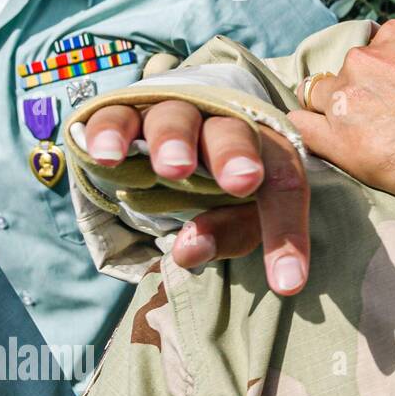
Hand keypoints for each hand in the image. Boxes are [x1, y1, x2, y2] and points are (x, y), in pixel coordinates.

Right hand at [83, 101, 309, 294]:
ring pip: (177, 118)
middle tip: (243, 181)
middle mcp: (223, 122)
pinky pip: (117, 117)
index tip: (287, 281)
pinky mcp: (125, 113)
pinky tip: (107, 155)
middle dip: (237, 156)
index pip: (284, 183)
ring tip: (173, 170)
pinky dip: (111, 133)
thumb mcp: (238, 212)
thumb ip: (228, 233)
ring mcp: (174, 113)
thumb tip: (186, 252)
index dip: (287, 231)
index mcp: (265, 148)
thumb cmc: (219, 182)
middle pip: (235, 133)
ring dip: (175, 141)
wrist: (177, 130)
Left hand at [292, 18, 394, 204]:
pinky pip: (304, 132)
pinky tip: (318, 143)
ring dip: (336, 116)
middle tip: (389, 124)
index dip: (384, 78)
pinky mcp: (347, 144)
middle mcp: (366, 61)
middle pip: (344, 77)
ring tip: (367, 140)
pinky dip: (307, 134)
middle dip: (360, 96)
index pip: (373, 54)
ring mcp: (353, 101)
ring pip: (320, 103)